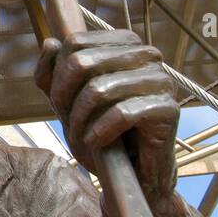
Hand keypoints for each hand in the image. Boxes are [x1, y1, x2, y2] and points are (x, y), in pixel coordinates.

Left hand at [35, 28, 181, 216]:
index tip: (58, 102)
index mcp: (126, 43)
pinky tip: (98, 144)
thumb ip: (54, 73)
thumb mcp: (68, 102)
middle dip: (65, 98)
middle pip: (82, 63)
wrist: (133, 173)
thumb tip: (50, 43)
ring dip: (80, 121)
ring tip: (81, 138)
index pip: (76, 43)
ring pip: (99, 90)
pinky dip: (100, 133)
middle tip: (68, 124)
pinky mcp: (167, 109)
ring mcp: (160, 80)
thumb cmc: (102, 132)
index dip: (58, 76)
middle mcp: (147, 54)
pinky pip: (121, 114)